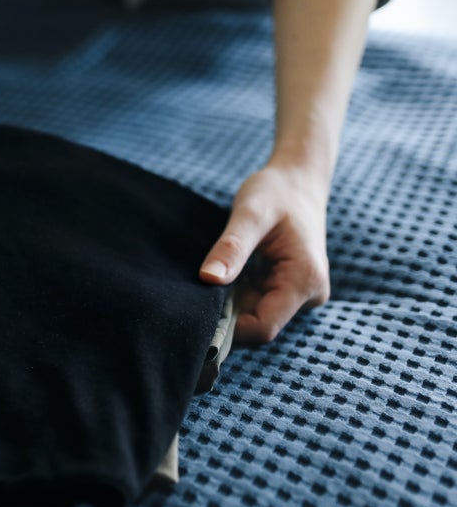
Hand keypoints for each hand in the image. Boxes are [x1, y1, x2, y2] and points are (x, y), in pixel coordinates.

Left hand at [199, 158, 330, 342]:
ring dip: (229, 303)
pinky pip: (256, 303)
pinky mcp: (288, 288)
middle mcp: (308, 294)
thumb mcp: (251, 212)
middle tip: (198, 289)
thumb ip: (232, 247)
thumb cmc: (276, 191)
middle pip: (258, 324)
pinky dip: (235, 294)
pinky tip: (225, 273)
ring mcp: (300, 293)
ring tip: (214, 274)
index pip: (263, 327)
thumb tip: (208, 278)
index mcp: (305, 280)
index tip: (198, 309)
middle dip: (226, 314)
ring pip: (254, 315)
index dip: (229, 327)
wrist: (298, 179)